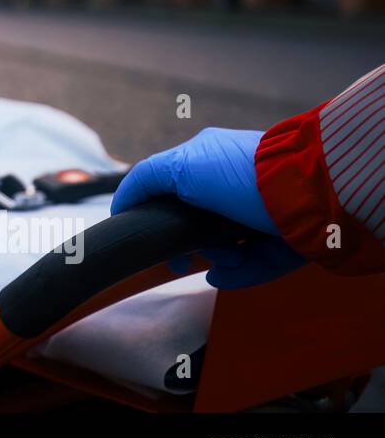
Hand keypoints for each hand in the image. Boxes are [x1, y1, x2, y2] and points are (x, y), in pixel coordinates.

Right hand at [111, 127, 303, 288]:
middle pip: (198, 222)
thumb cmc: (246, 175)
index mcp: (208, 160)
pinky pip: (255, 262)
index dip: (153, 213)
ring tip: (223, 261)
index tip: (144, 237)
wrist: (315, 195)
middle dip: (187, 243)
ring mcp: (261, 213)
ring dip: (217, 257)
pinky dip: (239, 273)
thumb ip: (145, 180)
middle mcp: (235, 185)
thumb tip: (123, 200)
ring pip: (226, 244)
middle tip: (181, 260)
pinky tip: (224, 277)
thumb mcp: (182, 166)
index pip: (171, 188)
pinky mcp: (286, 239)